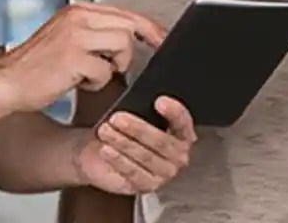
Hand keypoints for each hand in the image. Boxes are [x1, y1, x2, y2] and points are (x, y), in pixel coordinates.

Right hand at [0, 4, 166, 111]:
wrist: (7, 82)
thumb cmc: (38, 66)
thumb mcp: (66, 38)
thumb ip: (94, 33)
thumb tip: (130, 38)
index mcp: (77, 11)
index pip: (124, 12)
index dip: (148, 27)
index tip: (162, 40)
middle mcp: (77, 18)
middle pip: (129, 26)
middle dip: (134, 50)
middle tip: (127, 65)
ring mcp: (75, 36)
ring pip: (123, 45)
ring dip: (115, 65)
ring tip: (93, 74)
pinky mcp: (73, 58)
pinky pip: (106, 70)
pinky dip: (97, 82)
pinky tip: (79, 83)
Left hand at [76, 96, 196, 194]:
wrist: (104, 153)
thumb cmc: (126, 132)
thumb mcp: (134, 116)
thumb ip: (140, 109)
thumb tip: (134, 103)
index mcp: (180, 134)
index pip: (183, 122)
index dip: (174, 112)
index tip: (159, 101)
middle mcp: (177, 156)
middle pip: (161, 141)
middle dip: (137, 128)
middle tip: (117, 118)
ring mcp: (164, 173)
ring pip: (145, 157)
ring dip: (123, 142)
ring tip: (106, 131)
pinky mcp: (147, 186)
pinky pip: (133, 173)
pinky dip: (118, 160)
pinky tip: (107, 150)